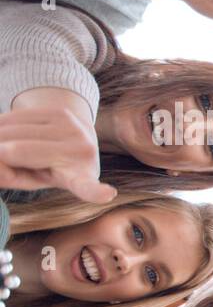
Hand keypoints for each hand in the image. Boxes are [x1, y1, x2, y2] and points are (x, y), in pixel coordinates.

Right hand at [0, 101, 114, 202]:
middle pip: (14, 150)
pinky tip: (9, 132)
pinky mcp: (60, 112)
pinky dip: (1, 125)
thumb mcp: (31, 179)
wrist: (73, 136)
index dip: (95, 192)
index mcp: (79, 178)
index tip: (108, 194)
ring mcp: (73, 130)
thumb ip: (8, 176)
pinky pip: (14, 117)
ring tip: (7, 148)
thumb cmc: (49, 166)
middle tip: (3, 161)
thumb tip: (0, 153)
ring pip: (10, 131)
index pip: (86, 187)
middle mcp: (81, 152)